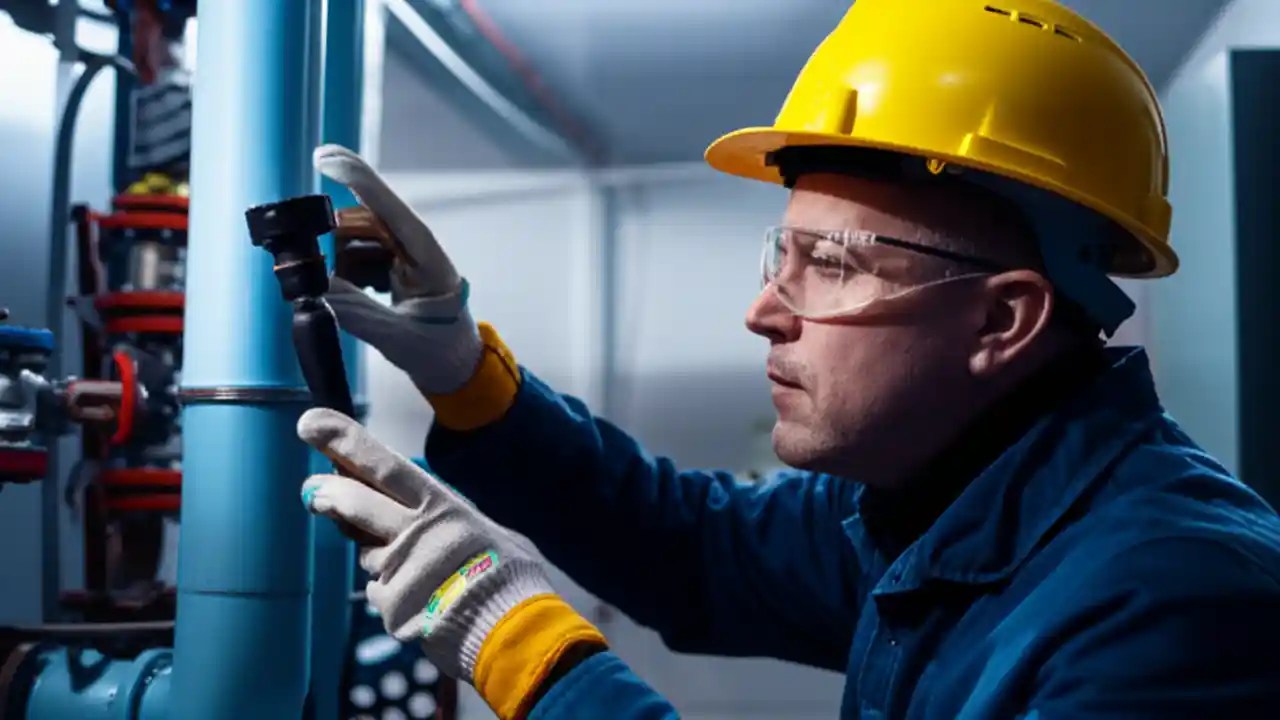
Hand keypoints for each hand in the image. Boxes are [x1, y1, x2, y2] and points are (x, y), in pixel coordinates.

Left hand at [297, 407, 590, 690]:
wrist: (516, 631)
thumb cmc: (510, 576)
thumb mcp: (484, 530)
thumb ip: (445, 517)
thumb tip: (419, 508)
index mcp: (440, 506)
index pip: (383, 465)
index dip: (344, 442)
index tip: (311, 423)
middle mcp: (414, 533)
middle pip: (354, 501)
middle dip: (328, 492)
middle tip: (311, 489)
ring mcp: (399, 570)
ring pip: (366, 553)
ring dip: (379, 555)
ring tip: (421, 568)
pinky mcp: (391, 606)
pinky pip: (379, 592)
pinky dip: (395, 593)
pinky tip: (426, 599)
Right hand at [313, 144, 480, 394]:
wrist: (454, 365)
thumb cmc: (438, 349)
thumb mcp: (397, 338)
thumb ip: (357, 313)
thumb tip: (316, 287)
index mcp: (428, 257)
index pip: (390, 209)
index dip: (359, 179)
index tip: (324, 157)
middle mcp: (414, 246)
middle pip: (363, 220)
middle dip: (336, 239)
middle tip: (328, 271)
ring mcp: (402, 254)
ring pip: (354, 238)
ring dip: (342, 263)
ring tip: (358, 298)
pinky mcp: (391, 264)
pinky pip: (356, 254)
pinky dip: (346, 273)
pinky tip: (360, 298)